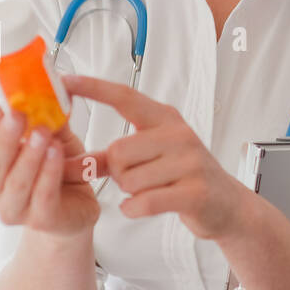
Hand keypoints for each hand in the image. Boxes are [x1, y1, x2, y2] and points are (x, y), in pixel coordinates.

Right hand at [0, 104, 99, 236]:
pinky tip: (56, 154)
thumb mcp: (51, 133)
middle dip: (5, 138)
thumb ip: (45, 112)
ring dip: (29, 155)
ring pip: (16, 182)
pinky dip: (50, 173)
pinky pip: (43, 196)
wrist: (77, 204)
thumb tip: (48, 84)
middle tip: (19, 115)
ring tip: (43, 134)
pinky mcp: (41, 220)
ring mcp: (14, 207)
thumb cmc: (56, 167)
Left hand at [62, 76, 250, 242]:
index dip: (93, 88)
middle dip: (118, 171)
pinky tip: (140, 207)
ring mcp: (189, 162)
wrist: (226, 204)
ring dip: (129, 192)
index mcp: (165, 119)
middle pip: (119, 151)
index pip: (124, 97)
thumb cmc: (183, 177)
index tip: (64, 80)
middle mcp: (179, 135)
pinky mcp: (194, 192)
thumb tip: (65, 160)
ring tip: (150, 190)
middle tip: (135, 177)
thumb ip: (107, 158)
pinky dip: (134, 209)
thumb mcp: (149, 159)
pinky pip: (144, 202)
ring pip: (129, 179)